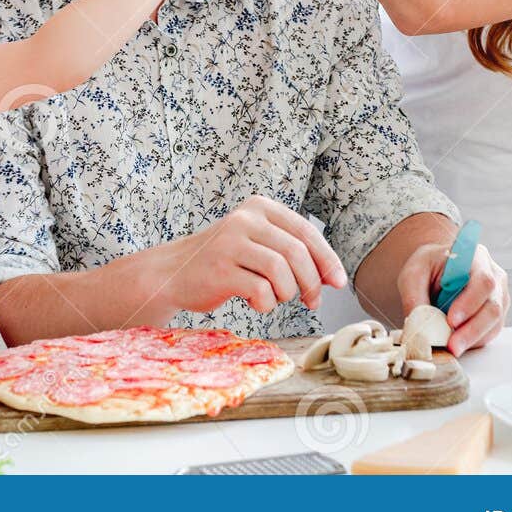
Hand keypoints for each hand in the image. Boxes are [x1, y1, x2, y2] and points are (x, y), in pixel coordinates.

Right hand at [155, 196, 347, 315]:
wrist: (174, 273)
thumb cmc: (225, 261)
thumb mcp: (258, 243)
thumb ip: (292, 252)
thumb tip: (334, 276)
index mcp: (259, 207)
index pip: (306, 231)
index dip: (327, 259)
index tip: (338, 282)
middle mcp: (244, 219)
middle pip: (296, 253)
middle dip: (312, 282)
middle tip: (313, 301)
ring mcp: (229, 243)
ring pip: (281, 272)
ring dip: (287, 293)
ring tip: (276, 297)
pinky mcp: (219, 270)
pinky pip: (261, 291)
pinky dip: (266, 304)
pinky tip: (255, 302)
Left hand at [396, 242, 508, 357]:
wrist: (437, 268)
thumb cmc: (429, 266)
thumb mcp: (414, 274)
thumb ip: (414, 297)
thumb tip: (417, 326)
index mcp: (476, 258)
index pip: (482, 280)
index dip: (469, 303)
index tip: (451, 320)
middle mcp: (494, 277)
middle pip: (493, 307)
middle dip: (471, 330)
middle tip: (452, 345)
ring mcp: (498, 297)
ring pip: (494, 323)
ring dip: (472, 339)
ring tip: (451, 349)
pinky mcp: (495, 315)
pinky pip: (490, 333)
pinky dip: (473, 342)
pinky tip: (457, 344)